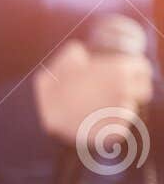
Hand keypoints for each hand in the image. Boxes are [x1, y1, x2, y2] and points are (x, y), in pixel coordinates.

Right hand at [34, 41, 155, 147]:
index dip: (136, 72)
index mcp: (119, 69)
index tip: (128, 76)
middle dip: (133, 91)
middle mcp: (125, 90)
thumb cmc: (52, 83)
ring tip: (100, 110)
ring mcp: (119, 112)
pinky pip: (120, 129)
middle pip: (144, 91)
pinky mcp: (112, 131)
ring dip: (119, 110)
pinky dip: (111, 127)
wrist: (38, 112)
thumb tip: (83, 52)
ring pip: (130, 110)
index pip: (143, 69)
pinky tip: (96, 124)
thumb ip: (82, 52)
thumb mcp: (67, 58)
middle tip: (116, 94)